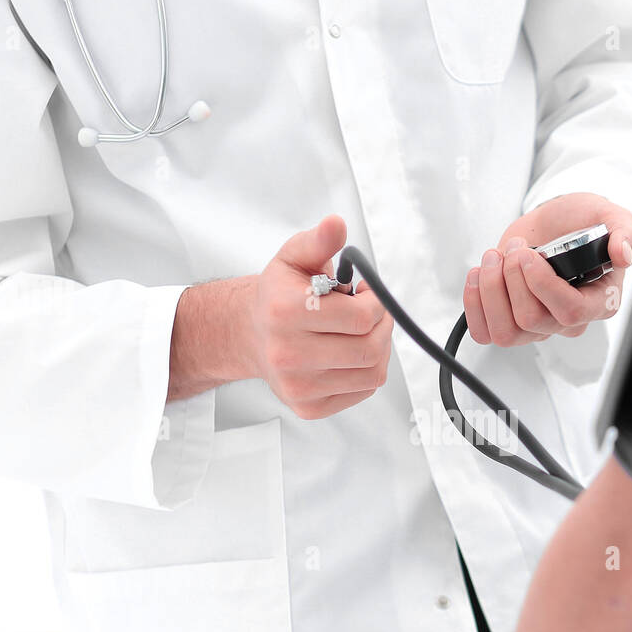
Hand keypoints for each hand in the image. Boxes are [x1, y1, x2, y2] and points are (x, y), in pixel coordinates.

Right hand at [242, 215, 392, 418]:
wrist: (250, 334)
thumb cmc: (279, 295)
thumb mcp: (295, 257)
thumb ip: (319, 241)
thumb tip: (336, 224)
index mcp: (285, 312)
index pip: (360, 318)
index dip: (375, 302)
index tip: (365, 293)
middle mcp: (288, 354)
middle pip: (370, 348)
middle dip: (380, 325)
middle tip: (368, 312)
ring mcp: (298, 386)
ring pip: (372, 373)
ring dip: (377, 348)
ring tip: (359, 331)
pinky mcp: (308, 407)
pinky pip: (363, 391)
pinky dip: (366, 370)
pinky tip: (349, 353)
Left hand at [463, 192, 631, 346]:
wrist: (555, 223)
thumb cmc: (583, 223)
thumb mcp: (612, 217)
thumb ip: (626, 233)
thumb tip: (624, 254)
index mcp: (599, 302)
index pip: (571, 313)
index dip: (543, 286)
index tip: (528, 255)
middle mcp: (567, 321)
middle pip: (531, 320)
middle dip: (513, 277)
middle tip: (516, 247)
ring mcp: (537, 325)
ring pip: (505, 332)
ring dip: (490, 289)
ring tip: (496, 257)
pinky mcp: (509, 321)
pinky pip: (485, 333)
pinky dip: (474, 304)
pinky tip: (479, 274)